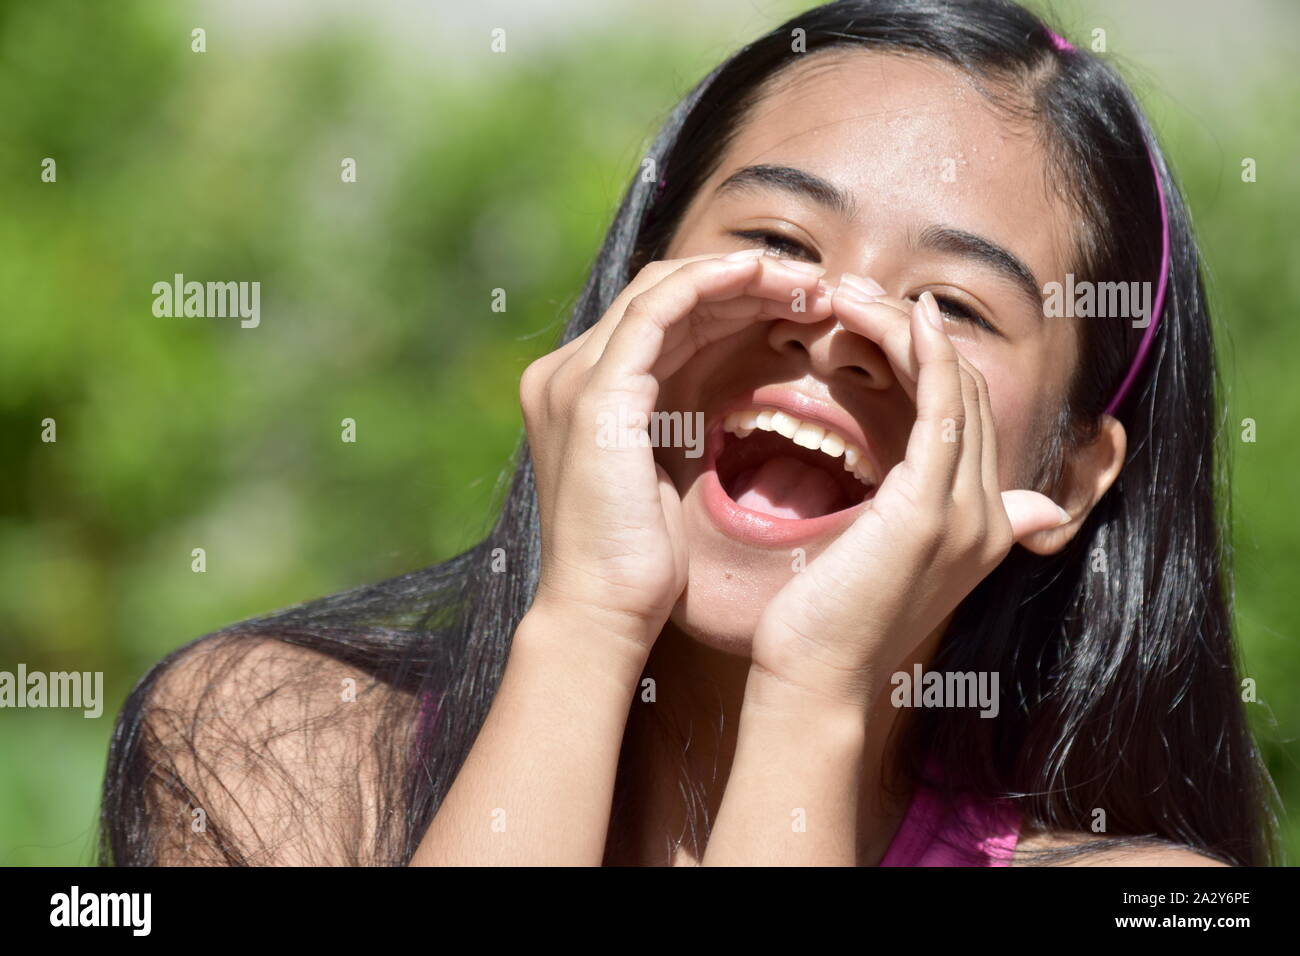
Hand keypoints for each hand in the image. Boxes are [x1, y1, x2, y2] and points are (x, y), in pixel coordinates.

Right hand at [520, 251, 833, 645]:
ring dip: (738, 276)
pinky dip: (710, 283)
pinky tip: (762, 277)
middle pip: (662, 294)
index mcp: (583, 391)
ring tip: (803, 282)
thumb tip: (725, 395)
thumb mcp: (664, 472)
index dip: (729, 300)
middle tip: (812, 286)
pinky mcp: (596, 393)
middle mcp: (566, 373)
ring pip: (663, 289)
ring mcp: (575, 378)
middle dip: (742, 281)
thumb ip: (678, 421)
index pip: (659, 318)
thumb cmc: (640, 563)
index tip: (796, 307)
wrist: (603, 612)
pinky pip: (659, 308)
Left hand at [750, 288, 1069, 708]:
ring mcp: (966, 510)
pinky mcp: (929, 507)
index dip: (925, 361)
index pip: (965, 415)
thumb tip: (1010, 513)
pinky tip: (898, 316)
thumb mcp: (886, 566)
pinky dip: (923, 350)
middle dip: (914, 333)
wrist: (816, 680)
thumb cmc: (828, 624)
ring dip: (909, 328)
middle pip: (967, 391)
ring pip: (956, 384)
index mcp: (978, 524)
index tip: (871, 324)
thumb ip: (926, 524)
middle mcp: (988, 514)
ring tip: (854, 294)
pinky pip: (941, 401)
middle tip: (853, 294)